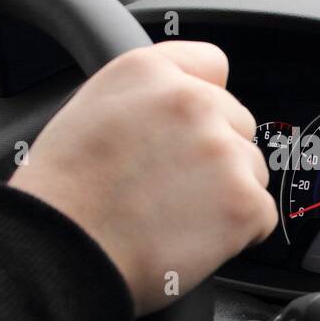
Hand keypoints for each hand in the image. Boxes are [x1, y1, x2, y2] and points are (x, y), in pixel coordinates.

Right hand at [9, 41, 275, 314]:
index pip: (212, 66)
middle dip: (215, 154)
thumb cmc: (61, 197)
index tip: (191, 131)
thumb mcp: (88, 110)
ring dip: (228, 194)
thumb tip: (182, 102)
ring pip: (251, 169)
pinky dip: (238, 234)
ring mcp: (221, 149)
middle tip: (171, 189)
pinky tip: (193, 240)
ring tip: (174, 217)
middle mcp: (191, 100)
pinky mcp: (243, 200)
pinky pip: (261, 215)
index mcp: (149, 72)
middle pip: (237, 123)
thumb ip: (143, 96)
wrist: (58, 253)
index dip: (204, 102)